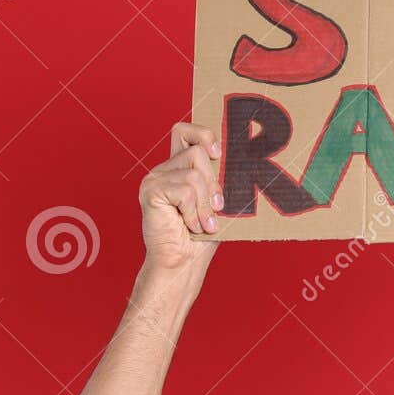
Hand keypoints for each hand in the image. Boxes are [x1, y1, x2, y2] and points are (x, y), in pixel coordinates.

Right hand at [138, 122, 223, 272]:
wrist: (182, 263)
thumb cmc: (201, 237)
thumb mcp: (216, 203)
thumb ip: (220, 181)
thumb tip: (243, 162)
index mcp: (178, 168)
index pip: (185, 131)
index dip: (202, 133)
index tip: (218, 154)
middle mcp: (164, 169)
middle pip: (196, 152)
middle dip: (213, 183)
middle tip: (216, 209)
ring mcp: (154, 179)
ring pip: (194, 174)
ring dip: (205, 204)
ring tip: (204, 224)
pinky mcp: (150, 191)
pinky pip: (184, 191)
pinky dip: (194, 212)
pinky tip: (191, 226)